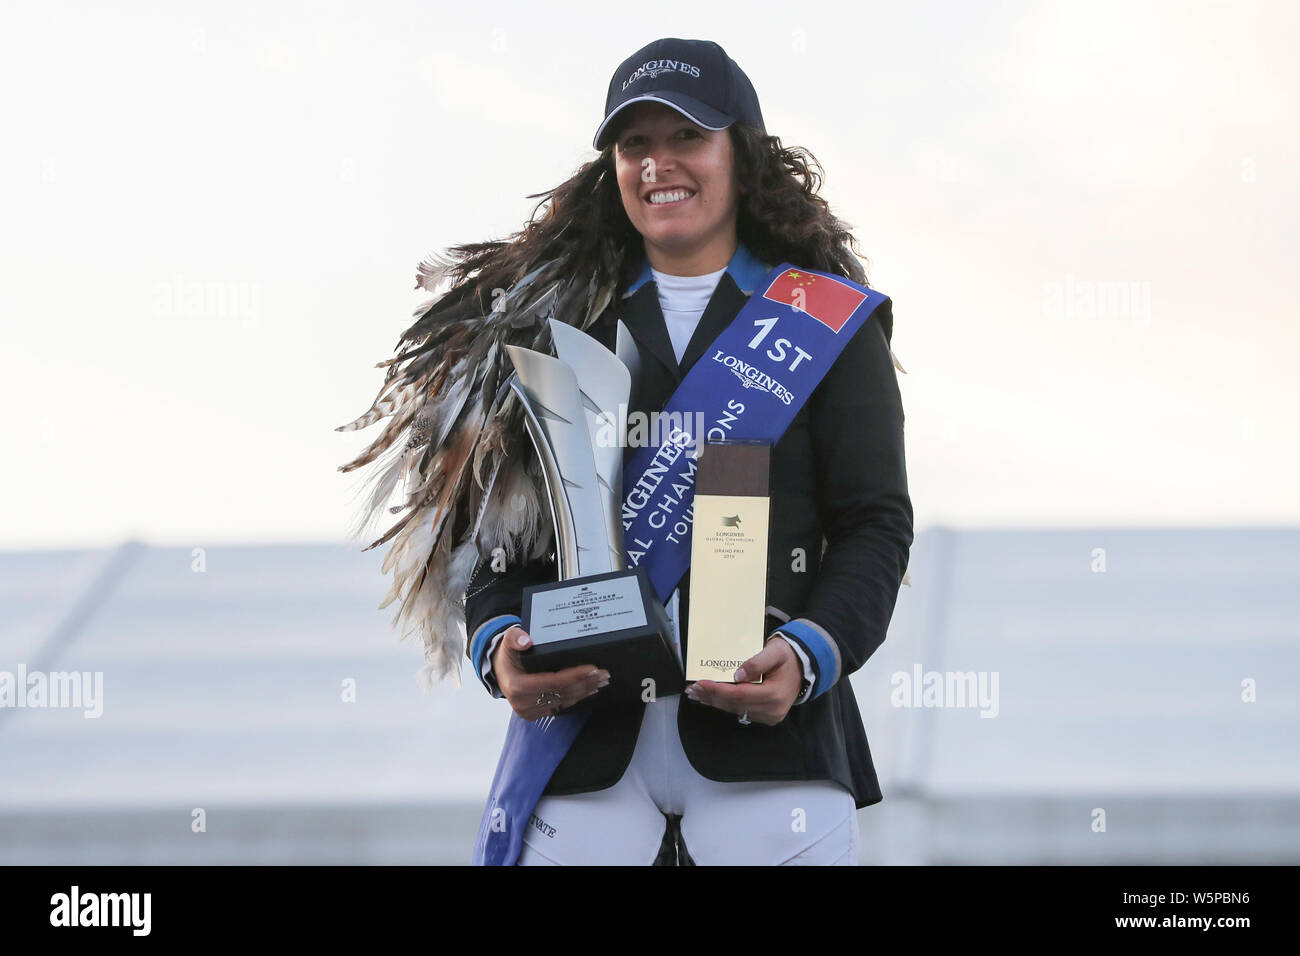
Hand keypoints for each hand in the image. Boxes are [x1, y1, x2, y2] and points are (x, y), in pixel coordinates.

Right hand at [492, 625, 609, 720]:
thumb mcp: (508, 641)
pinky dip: (577, 697)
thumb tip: (525, 640)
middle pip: (562, 693)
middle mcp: (524, 703)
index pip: (553, 682)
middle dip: (585, 683)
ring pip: (565, 701)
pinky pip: (562, 706)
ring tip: (601, 681)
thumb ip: (514, 637)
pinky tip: (590, 690)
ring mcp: (530, 711)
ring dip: (585, 691)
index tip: (592, 669)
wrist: (501, 670)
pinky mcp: (537, 714)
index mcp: (517, 686)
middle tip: (604, 674)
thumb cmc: (508, 655)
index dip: (574, 676)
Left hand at [684, 637, 803, 725]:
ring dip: (715, 702)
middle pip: (734, 705)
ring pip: (735, 710)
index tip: (700, 683)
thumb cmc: (787, 656)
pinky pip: (741, 711)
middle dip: (711, 696)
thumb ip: (757, 662)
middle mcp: (772, 710)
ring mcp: (769, 716)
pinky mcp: (766, 716)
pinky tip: (711, 698)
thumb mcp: (774, 651)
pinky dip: (724, 704)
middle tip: (692, 689)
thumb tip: (737, 675)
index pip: (739, 694)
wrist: (804, 666)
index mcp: (774, 694)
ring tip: (697, 693)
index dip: (717, 689)